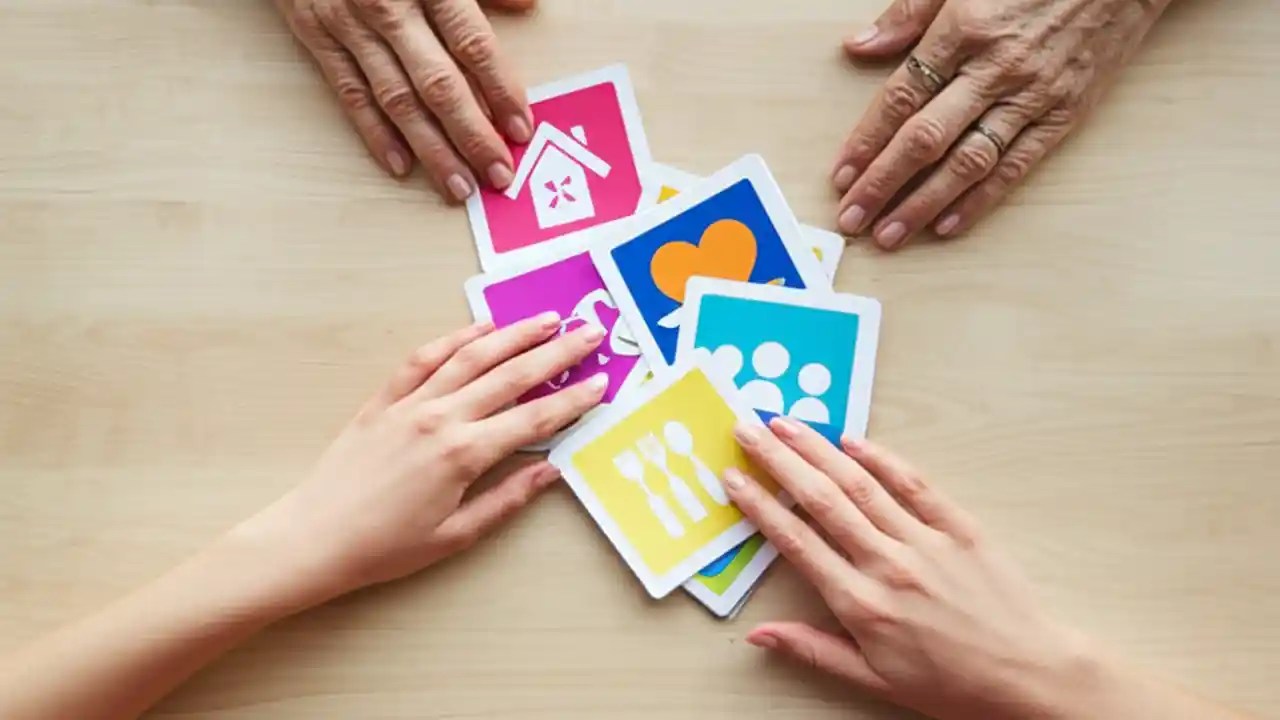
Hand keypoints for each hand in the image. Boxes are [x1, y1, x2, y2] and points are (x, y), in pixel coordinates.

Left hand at [233, 314, 606, 601]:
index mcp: (464, 454)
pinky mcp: (383, 400)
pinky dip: (455, 338)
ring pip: (471, 356)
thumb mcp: (456, 535)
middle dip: (556, 353)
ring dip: (513, 334)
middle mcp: (441, 418)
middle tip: (589, 334)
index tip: (601, 382)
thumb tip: (550, 470)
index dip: (573, 400)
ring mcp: (410, 403)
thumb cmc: (386, 547)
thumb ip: (507, 498)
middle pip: (511, 375)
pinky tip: (480, 328)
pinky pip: (424, 358)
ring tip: (546, 320)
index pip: (533, 418)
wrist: (315, 537)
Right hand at [275, 0, 535, 201]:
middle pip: (438, 83)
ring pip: (397, 99)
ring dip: (431, 148)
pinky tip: (401, 166)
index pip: (471, 44)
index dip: (500, 89)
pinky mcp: (315, 34)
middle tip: (498, 174)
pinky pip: (349, 93)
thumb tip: (527, 5)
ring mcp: (348, 24)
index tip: (521, 128)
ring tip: (458, 185)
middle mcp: (388, 6)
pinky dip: (375, 133)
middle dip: (472, 135)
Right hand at [725, 418, 1090, 719]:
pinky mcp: (961, 529)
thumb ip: (813, 650)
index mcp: (861, 604)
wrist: (1030, 679)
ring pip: (861, 484)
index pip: (796, 542)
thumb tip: (759, 635)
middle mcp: (888, 565)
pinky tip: (854, 440)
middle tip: (747, 429)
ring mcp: (925, 542)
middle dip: (778, 460)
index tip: (733, 478)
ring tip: (788, 423)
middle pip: (821, 500)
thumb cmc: (953, 686)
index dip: (759, 505)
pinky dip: (883, 459)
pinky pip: (916, 485)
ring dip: (818, 449)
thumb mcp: (874, 680)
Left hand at [832, 0, 1170, 248]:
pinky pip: (1017, 166)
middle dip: (883, 183)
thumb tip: (858, 46)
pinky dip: (981, 200)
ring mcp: (1033, 95)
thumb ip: (909, 12)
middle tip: (852, 217)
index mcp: (964, 29)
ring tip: (890, 234)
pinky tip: (948, 225)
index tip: (841, 174)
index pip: (901, 96)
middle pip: (927, 138)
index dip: (866, 140)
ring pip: (968, 161)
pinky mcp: (1066, 114)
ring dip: (924, 204)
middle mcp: (996, 68)